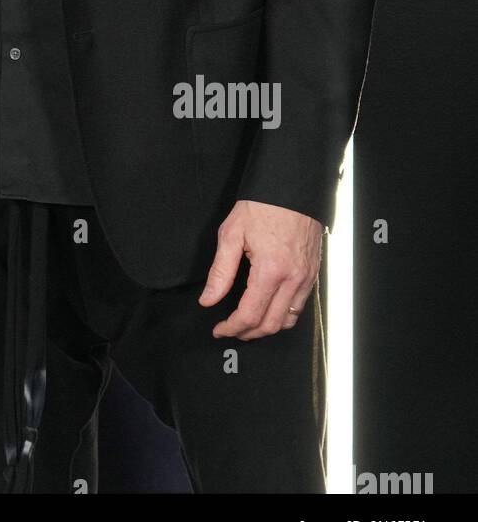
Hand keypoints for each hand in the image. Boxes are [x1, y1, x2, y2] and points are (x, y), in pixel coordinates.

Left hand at [198, 200, 322, 339]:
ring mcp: (306, 278)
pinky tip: (269, 309)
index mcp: (270, 271)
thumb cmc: (262, 206)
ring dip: (267, 328)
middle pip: (271, 324)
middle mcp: (292, 279)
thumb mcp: (231, 234)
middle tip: (230, 330)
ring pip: (289, 320)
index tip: (219, 329)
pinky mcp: (312, 273)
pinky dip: (284, 316)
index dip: (231, 328)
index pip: (250, 315)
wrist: (291, 188)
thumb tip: (208, 299)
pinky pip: (300, 306)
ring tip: (248, 325)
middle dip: (248, 333)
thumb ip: (220, 272)